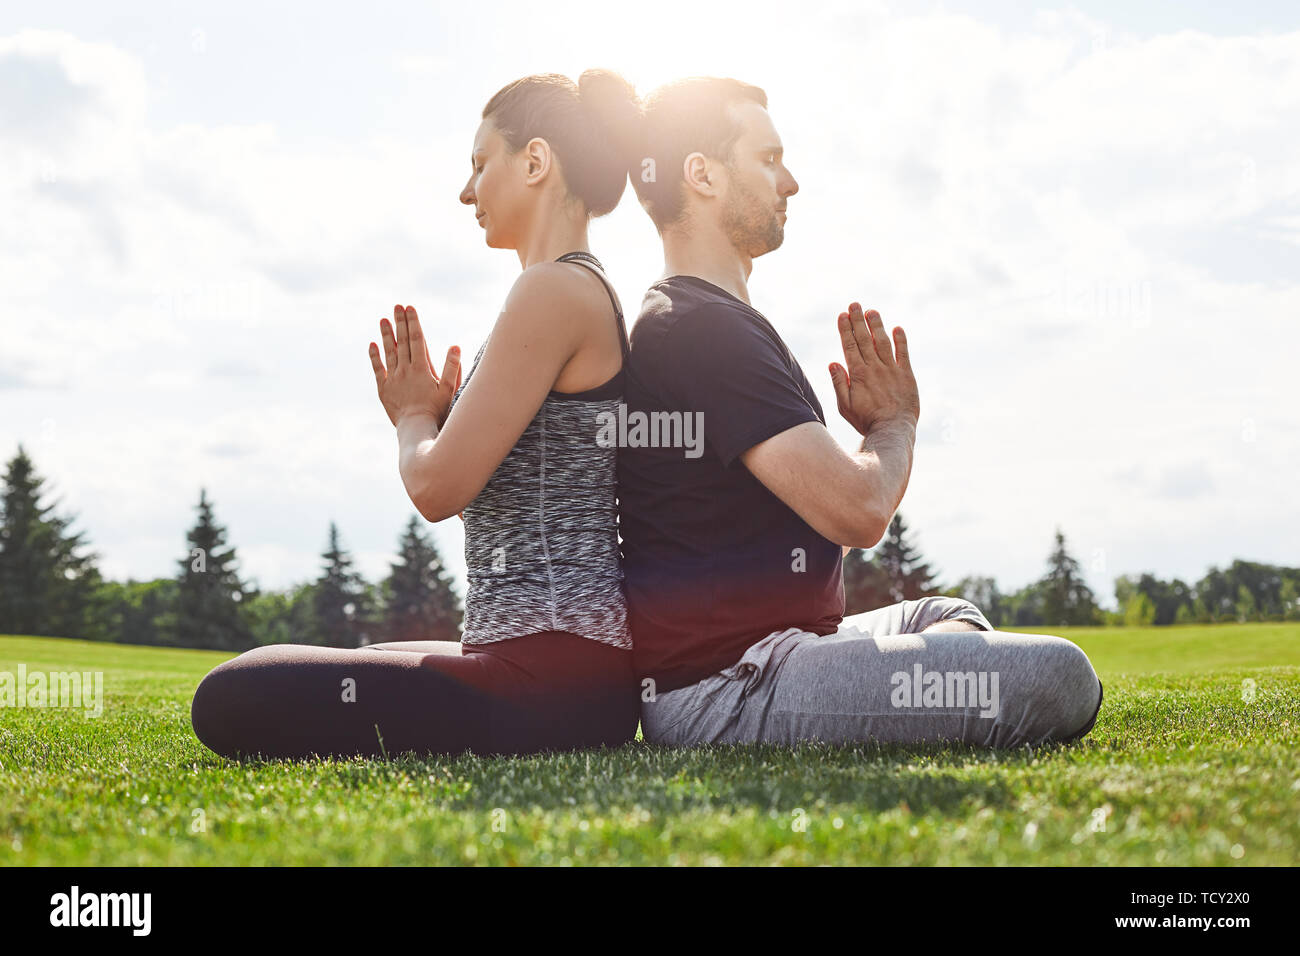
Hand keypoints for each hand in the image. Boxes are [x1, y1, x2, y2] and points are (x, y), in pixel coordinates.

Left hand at [369, 304, 460, 427]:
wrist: (416, 428)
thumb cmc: (437, 411)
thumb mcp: (449, 389)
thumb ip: (452, 367)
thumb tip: (455, 347)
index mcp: (421, 368)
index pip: (417, 339)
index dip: (413, 322)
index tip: (410, 308)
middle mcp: (405, 370)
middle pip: (402, 341)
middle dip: (400, 322)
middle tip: (397, 307)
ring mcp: (393, 379)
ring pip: (389, 352)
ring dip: (386, 335)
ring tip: (383, 319)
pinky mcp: (383, 389)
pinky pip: (378, 369)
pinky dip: (375, 356)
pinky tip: (372, 344)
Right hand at [828, 302, 918, 436]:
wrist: (893, 430)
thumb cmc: (866, 421)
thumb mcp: (845, 406)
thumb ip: (839, 383)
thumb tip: (833, 362)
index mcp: (858, 374)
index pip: (850, 346)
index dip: (846, 329)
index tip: (842, 315)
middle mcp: (875, 368)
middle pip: (864, 339)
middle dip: (858, 320)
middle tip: (854, 305)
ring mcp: (892, 370)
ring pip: (883, 342)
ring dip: (877, 325)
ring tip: (871, 312)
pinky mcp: (906, 375)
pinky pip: (904, 353)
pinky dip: (901, 340)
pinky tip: (897, 328)